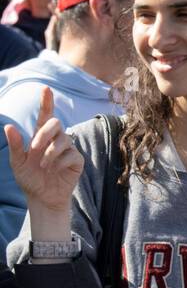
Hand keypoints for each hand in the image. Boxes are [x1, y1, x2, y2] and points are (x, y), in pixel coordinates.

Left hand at [5, 88, 82, 217]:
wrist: (42, 198)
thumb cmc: (29, 179)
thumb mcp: (17, 163)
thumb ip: (15, 146)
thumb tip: (9, 126)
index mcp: (41, 137)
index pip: (45, 116)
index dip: (46, 102)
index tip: (46, 89)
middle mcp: (56, 140)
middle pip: (56, 123)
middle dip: (44, 134)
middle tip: (34, 148)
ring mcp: (68, 149)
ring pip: (63, 140)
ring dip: (50, 153)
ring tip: (42, 166)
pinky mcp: (77, 160)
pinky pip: (71, 155)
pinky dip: (60, 162)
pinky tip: (54, 170)